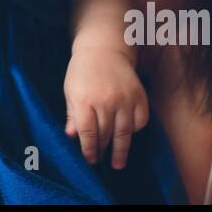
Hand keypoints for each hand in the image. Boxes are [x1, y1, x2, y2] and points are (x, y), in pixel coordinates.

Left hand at [63, 46, 149, 168]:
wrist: (104, 49)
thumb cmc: (82, 71)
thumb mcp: (71, 90)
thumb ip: (72, 114)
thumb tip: (72, 136)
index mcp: (84, 99)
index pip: (88, 132)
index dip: (89, 149)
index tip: (89, 159)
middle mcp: (106, 100)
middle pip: (106, 134)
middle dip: (102, 150)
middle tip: (100, 160)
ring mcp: (125, 98)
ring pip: (124, 132)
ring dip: (121, 150)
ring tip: (118, 162)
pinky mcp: (139, 96)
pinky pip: (140, 121)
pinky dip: (135, 130)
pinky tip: (129, 135)